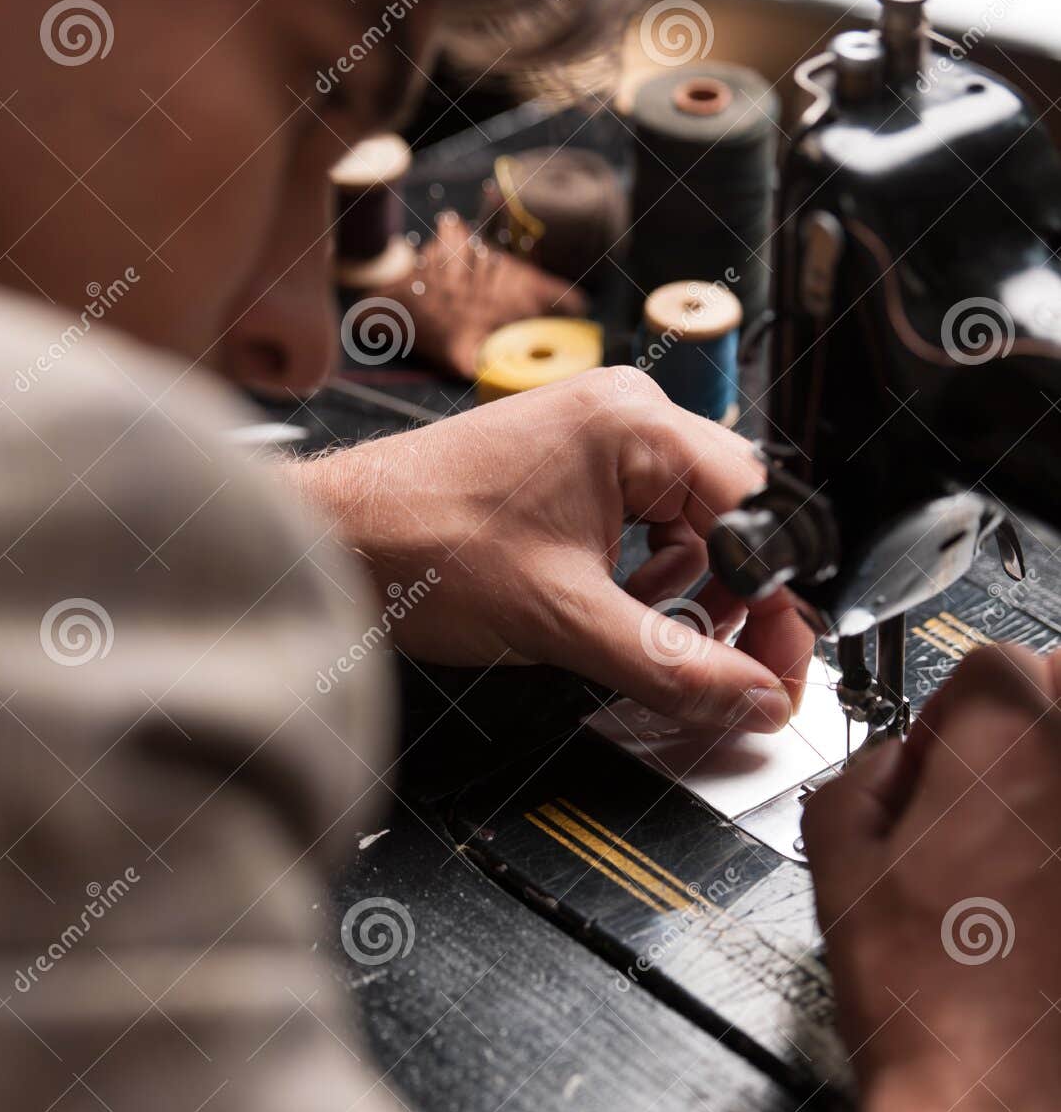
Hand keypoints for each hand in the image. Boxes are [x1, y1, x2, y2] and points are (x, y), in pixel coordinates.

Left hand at [292, 367, 813, 731]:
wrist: (335, 542)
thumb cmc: (420, 546)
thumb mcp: (566, 623)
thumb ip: (674, 665)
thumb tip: (749, 696)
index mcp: (633, 426)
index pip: (756, 509)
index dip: (776, 597)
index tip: (777, 663)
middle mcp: (619, 415)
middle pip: (727, 514)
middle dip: (731, 593)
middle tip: (727, 660)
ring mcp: (590, 437)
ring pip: (685, 522)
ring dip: (684, 587)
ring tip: (645, 628)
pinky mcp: (565, 468)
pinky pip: (639, 521)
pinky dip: (641, 574)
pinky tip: (611, 606)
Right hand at [803, 644, 1060, 1111]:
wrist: (998, 1105)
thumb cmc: (928, 997)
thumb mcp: (838, 870)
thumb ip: (854, 781)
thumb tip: (885, 768)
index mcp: (1006, 736)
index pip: (992, 664)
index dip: (950, 718)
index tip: (934, 774)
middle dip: (1023, 738)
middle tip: (985, 808)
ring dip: (1049, 797)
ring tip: (1016, 868)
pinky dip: (1060, 860)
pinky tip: (1039, 913)